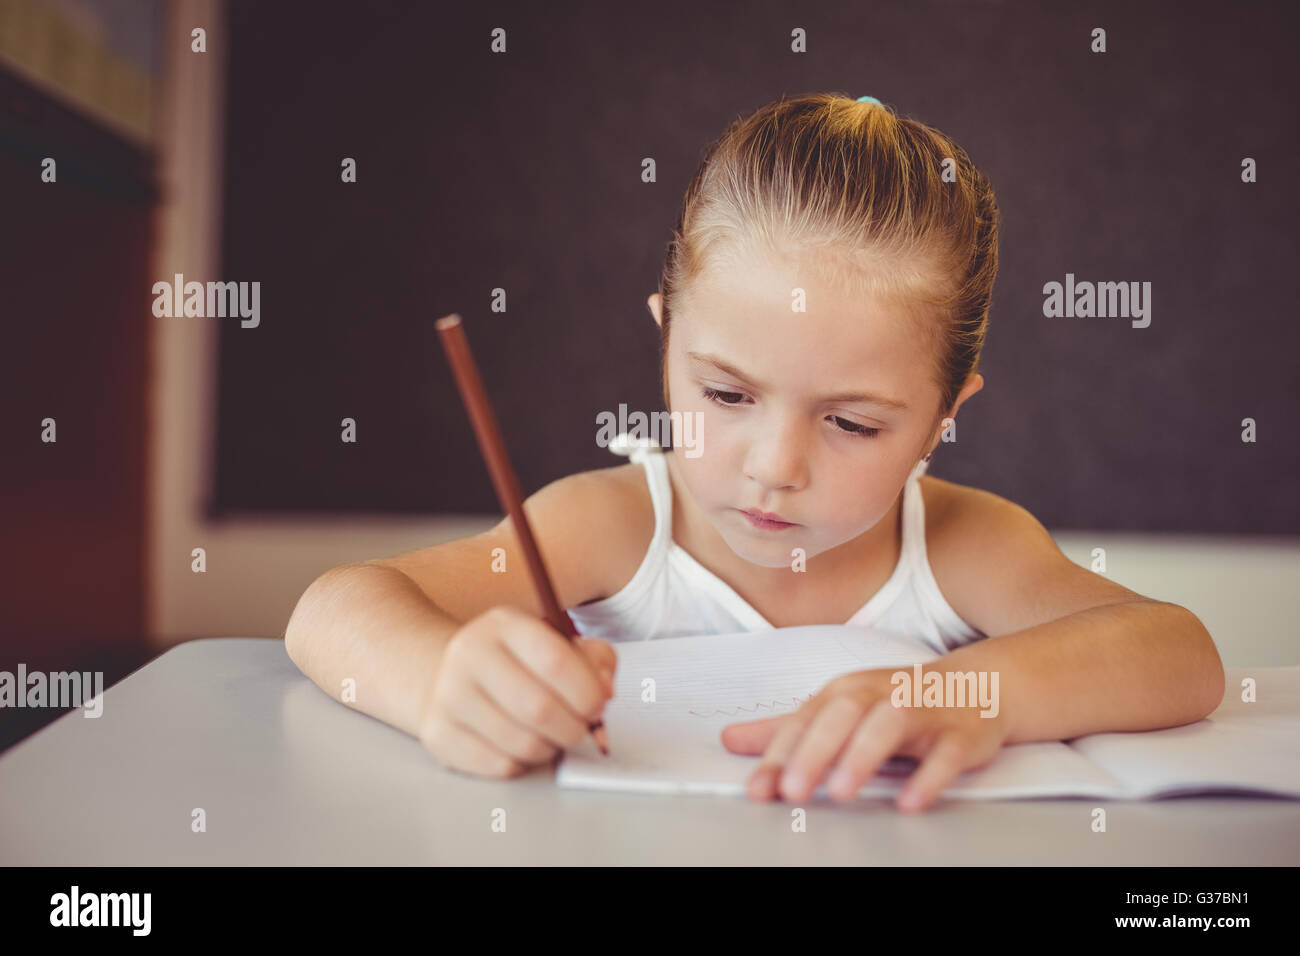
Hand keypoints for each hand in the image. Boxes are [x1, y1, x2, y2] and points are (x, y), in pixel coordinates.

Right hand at [417, 606, 616, 777]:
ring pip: (521, 744)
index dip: (587, 693)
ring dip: (549, 748)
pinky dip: (521, 763)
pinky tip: (519, 746)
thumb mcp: (556, 642)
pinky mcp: (437, 732)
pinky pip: (498, 765)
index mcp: (504, 624)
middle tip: (580, 730)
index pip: (555, 661)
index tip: (598, 707)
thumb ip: (594, 660)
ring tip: (549, 736)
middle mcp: (469, 654)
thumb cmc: (517, 663)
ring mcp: (448, 694)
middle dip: (573, 729)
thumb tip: (604, 691)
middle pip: (539, 709)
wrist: (449, 672)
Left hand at [720, 667, 1009, 812]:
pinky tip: (909, 801)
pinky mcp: (961, 734)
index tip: (757, 789)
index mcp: (845, 692)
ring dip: (863, 755)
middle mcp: (879, 695)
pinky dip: (929, 776)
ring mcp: (923, 711)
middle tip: (792, 790)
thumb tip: (730, 740)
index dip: (779, 755)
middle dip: (815, 751)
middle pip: (843, 715)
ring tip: (840, 792)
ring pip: (890, 724)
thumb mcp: (836, 711)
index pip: (805, 722)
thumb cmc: (893, 701)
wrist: (974, 687)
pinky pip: (947, 753)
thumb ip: (786, 730)